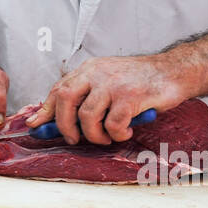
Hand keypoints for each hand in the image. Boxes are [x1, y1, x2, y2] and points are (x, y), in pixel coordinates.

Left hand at [33, 56, 183, 144]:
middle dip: (64, 124)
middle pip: (65, 99)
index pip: (59, 88)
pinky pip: (113, 125)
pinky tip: (126, 132)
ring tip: (106, 137)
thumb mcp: (107, 79)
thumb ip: (86, 93)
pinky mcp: (130, 97)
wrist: (172, 72)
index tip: (35, 124)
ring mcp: (113, 84)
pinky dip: (117, 135)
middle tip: (73, 138)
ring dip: (94, 135)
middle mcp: (97, 73)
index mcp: (89, 69)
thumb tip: (58, 119)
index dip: (45, 109)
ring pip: (87, 116)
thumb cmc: (139, 81)